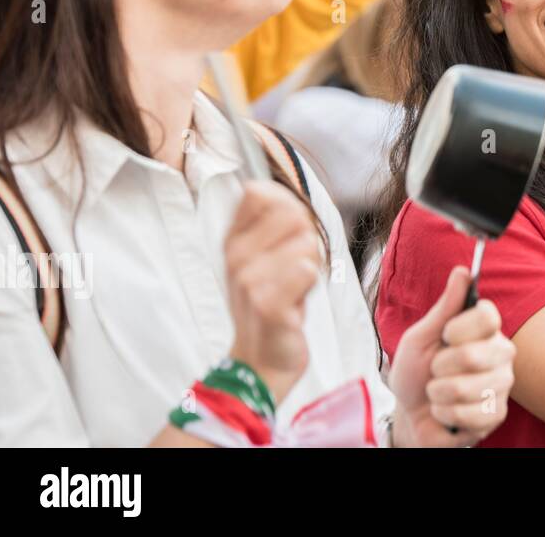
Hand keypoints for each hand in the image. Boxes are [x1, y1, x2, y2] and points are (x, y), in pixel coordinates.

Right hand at [224, 181, 323, 403]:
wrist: (261, 359)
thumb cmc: (272, 303)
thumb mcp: (263, 258)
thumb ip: (271, 222)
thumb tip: (266, 185)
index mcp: (233, 240)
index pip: (261, 192)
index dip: (289, 206)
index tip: (289, 235)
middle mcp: (236, 256)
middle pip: (293, 213)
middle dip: (307, 239)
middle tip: (296, 268)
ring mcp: (249, 280)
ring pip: (306, 243)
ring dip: (312, 266)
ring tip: (295, 287)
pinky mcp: (268, 303)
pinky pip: (306, 271)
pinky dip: (311, 285)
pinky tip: (297, 303)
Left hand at [388, 266, 515, 446]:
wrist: (411, 414)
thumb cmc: (416, 372)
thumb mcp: (421, 337)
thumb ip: (444, 307)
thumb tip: (463, 271)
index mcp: (485, 329)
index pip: (488, 316)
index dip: (460, 328)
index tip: (445, 335)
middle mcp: (501, 354)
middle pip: (472, 355)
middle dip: (439, 367)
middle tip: (436, 370)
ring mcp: (502, 385)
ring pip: (464, 389)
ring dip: (438, 395)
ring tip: (439, 394)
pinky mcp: (497, 414)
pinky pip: (466, 415)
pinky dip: (445, 415)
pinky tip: (447, 412)